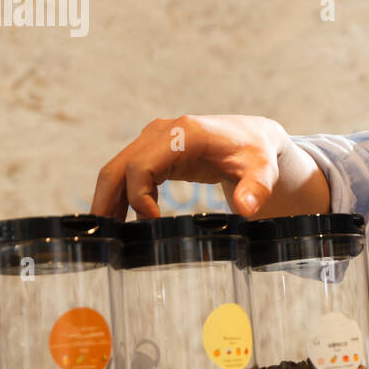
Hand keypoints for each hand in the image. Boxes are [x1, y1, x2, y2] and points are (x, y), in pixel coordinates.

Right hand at [90, 114, 329, 219]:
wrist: (254, 138)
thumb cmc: (256, 153)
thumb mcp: (263, 170)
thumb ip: (257, 188)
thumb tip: (246, 208)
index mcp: (185, 133)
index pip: (143, 164)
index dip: (138, 195)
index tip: (151, 221)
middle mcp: (163, 132)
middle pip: (119, 167)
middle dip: (108, 201)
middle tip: (106, 236)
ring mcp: (155, 139)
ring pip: (117, 169)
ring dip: (107, 200)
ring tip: (105, 233)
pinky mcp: (155, 150)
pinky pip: (127, 172)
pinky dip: (119, 195)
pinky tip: (119, 220)